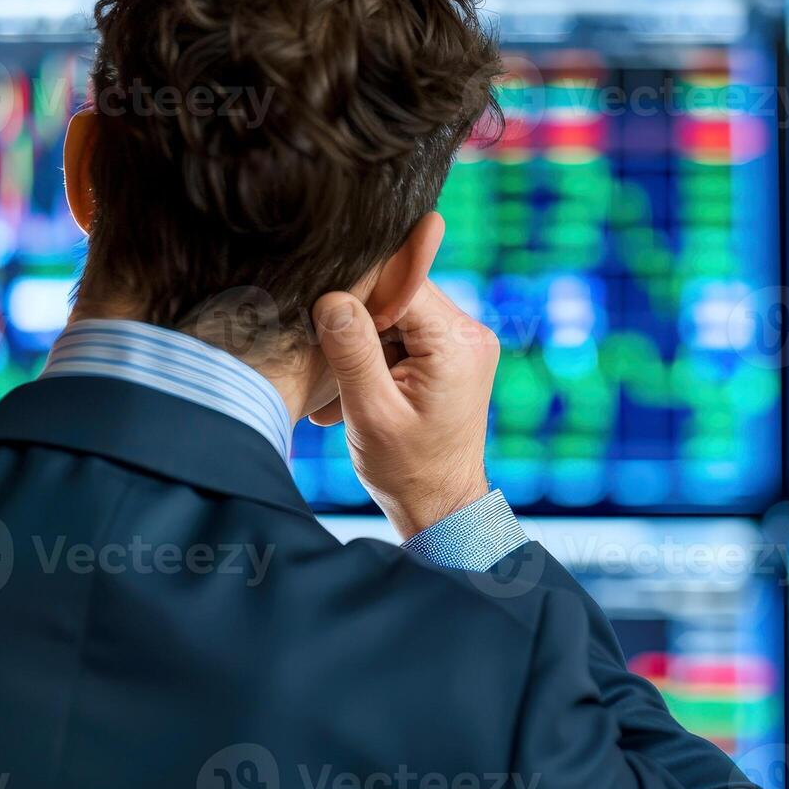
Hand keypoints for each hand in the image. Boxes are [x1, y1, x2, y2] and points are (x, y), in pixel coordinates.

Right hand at [311, 280, 498, 537]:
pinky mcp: (452, 354)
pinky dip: (376, 355)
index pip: (399, 284)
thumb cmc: (407, 469)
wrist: (440, 504)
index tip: (319, 316)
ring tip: (337, 386)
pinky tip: (355, 387)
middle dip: (357, 320)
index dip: (355, 294)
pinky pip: (406, 334)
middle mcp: (470, 333)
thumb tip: (331, 297)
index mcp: (456, 343)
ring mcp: (464, 343)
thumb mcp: (370, 411)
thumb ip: (352, 351)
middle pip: (398, 294)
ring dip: (362, 342)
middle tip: (322, 355)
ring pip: (397, 313)